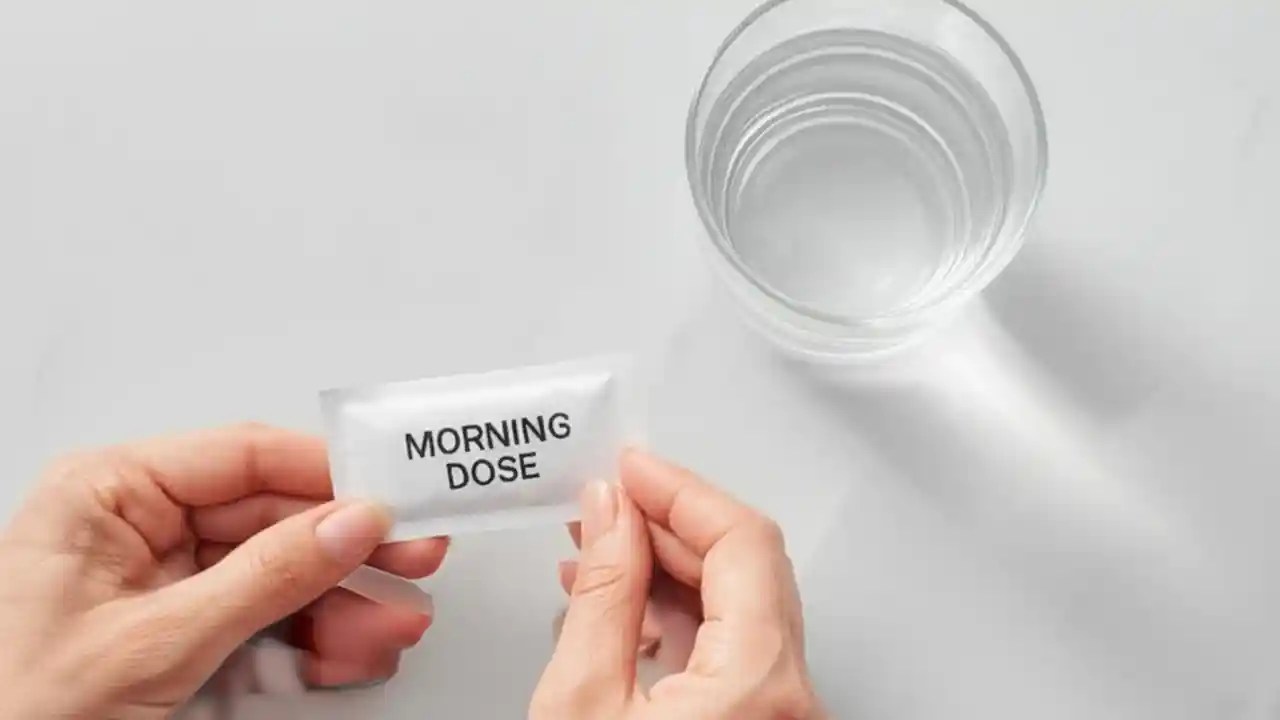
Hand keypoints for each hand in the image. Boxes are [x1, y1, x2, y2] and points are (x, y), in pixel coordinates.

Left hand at [0, 423, 447, 717]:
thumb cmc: (12, 708)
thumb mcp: (154, 641)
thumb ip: (264, 578)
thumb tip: (348, 524)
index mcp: (109, 492)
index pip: (245, 456)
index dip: (328, 473)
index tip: (392, 492)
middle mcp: (137, 524)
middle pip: (274, 517)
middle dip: (347, 550)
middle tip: (412, 558)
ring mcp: (161, 578)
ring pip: (279, 571)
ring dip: (341, 603)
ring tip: (387, 625)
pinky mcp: (177, 627)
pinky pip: (261, 618)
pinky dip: (310, 639)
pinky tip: (346, 650)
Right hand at [531, 449, 820, 719]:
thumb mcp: (582, 701)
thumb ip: (602, 596)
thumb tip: (610, 516)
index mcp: (759, 682)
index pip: (743, 542)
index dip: (681, 493)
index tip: (633, 470)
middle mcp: (790, 699)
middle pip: (747, 569)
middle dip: (668, 527)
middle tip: (610, 502)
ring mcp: (780, 715)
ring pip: (740, 609)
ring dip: (668, 572)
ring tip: (600, 553)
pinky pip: (733, 652)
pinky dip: (681, 619)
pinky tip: (624, 609)